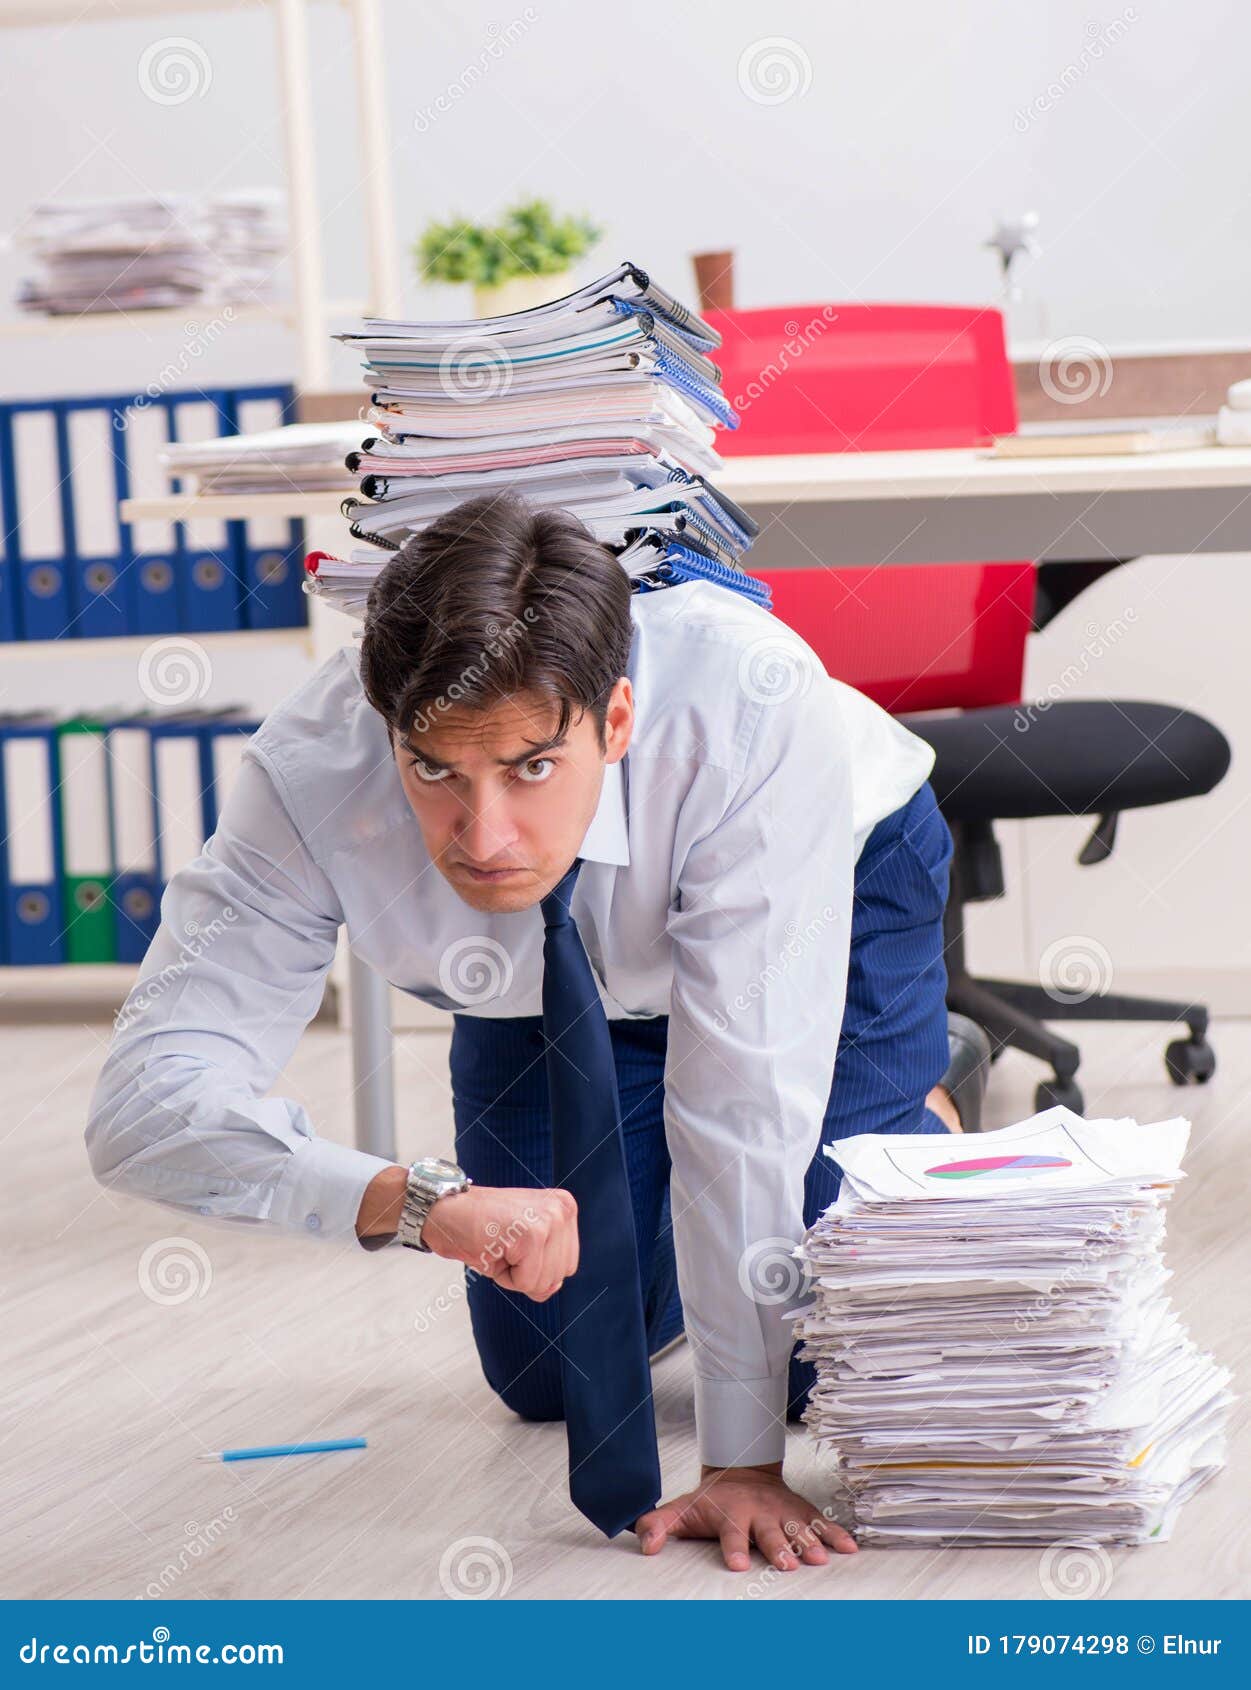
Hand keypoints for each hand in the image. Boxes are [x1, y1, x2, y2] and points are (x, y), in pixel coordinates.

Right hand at [422, 1185, 577, 1302]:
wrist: (444, 1212)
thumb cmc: (479, 1230)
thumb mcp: (523, 1249)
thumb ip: (546, 1268)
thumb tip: (553, 1287)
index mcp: (564, 1208)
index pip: (567, 1266)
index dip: (535, 1268)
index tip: (512, 1244)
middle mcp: (562, 1209)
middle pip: (559, 1276)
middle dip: (527, 1274)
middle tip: (503, 1246)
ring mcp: (550, 1219)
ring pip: (544, 1282)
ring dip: (515, 1276)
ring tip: (498, 1246)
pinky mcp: (533, 1233)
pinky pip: (527, 1282)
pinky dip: (505, 1277)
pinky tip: (493, 1248)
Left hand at [634, 1462, 856, 1572]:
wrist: (743, 1469)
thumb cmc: (712, 1500)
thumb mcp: (683, 1508)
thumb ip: (659, 1524)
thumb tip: (644, 1545)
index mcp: (731, 1514)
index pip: (731, 1533)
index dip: (733, 1548)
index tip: (736, 1563)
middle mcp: (759, 1512)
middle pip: (769, 1532)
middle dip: (778, 1547)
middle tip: (787, 1563)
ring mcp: (782, 1511)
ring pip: (797, 1527)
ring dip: (809, 1542)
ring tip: (819, 1558)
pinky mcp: (800, 1511)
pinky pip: (820, 1522)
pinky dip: (835, 1534)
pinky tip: (849, 1548)